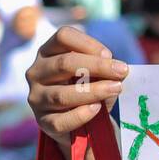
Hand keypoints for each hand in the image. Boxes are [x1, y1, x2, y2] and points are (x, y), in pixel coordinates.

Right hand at [26, 25, 126, 147]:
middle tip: (122, 71)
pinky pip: (61, 120)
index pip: (63, 37)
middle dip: (97, 66)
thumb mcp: (95, 73)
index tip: (110, 55)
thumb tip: (118, 69)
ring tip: (116, 89)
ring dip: (93, 91)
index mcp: (48, 52)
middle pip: (63, 63)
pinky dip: (81, 114)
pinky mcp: (43, 122)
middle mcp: (36, 72)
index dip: (88, 43)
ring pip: (62, 95)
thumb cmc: (88, 88)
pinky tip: (97, 109)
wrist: (81, 123)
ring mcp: (36, 98)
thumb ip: (104, 69)